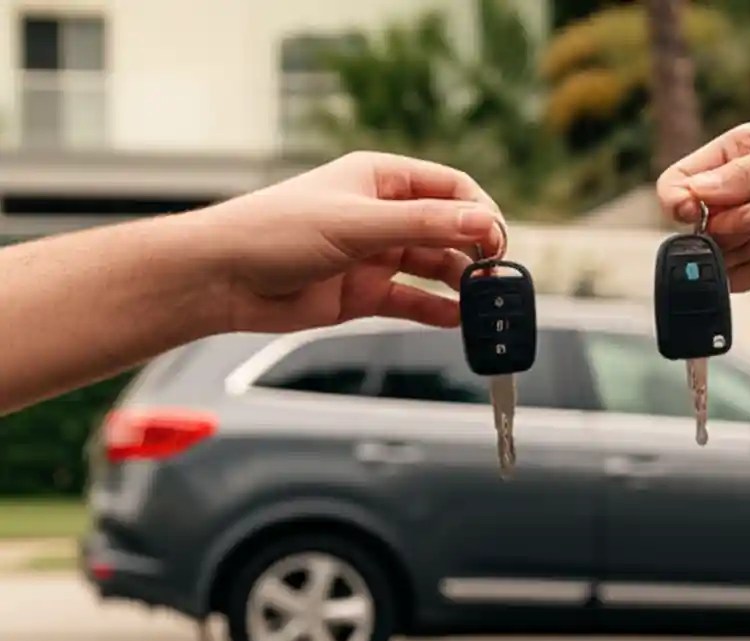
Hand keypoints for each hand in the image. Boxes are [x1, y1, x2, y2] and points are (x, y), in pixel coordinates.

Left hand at [197, 151, 506, 332]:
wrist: (222, 279)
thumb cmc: (274, 232)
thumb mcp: (357, 223)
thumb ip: (424, 226)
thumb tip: (482, 222)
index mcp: (381, 179)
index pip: (450, 188)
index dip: (479, 212)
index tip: (497, 240)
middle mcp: (382, 214)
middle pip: (448, 229)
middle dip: (475, 251)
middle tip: (496, 277)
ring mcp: (374, 255)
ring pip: (434, 267)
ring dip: (460, 284)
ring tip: (483, 304)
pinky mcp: (363, 292)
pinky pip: (412, 300)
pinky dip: (437, 310)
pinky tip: (458, 321)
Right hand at [655, 122, 749, 291]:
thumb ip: (744, 175)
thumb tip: (692, 195)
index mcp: (739, 154)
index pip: (681, 180)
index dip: (677, 199)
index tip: (689, 211)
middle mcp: (742, 192)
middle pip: (692, 224)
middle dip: (722, 225)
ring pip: (713, 254)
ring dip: (742, 248)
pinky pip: (738, 279)